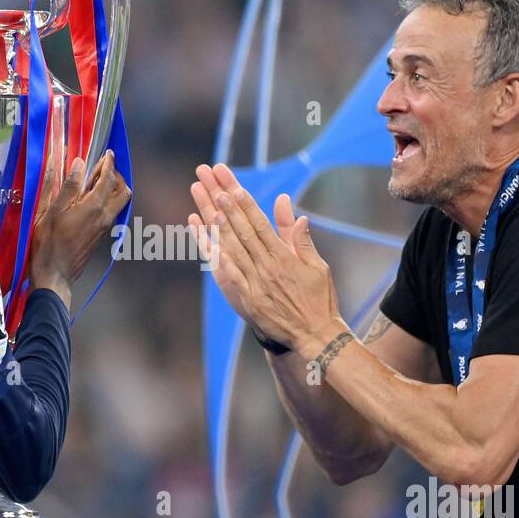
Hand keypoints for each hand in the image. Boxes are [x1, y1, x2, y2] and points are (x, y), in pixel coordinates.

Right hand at [28, 146, 130, 310]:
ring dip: (113, 189)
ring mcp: (105, 228)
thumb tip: (79, 164)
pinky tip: (90, 200)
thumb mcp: (52, 210)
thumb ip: (68, 186)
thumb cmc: (49, 242)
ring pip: (119, 203)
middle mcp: (105, 216)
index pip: (108, 179)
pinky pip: (112, 212)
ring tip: (95, 182)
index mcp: (94, 206)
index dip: (109, 163)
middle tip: (102, 167)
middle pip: (123, 191)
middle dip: (116, 176)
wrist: (55, 273)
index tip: (107, 153)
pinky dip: (107, 201)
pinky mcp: (101, 236)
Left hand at [188, 163, 345, 358]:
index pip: (260, 223)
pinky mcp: (246, 298)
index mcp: (285, 256)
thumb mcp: (316, 266)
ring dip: (215, 222)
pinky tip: (200, 235)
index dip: (244, 203)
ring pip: (231, 246)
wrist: (314, 336)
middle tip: (211, 181)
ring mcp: (255, 283)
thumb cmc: (318, 299)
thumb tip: (293, 209)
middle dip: (224, 202)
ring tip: (204, 198)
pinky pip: (226, 272)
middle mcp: (267, 266)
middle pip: (241, 228)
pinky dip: (213, 253)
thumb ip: (299, 238)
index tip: (232, 185)